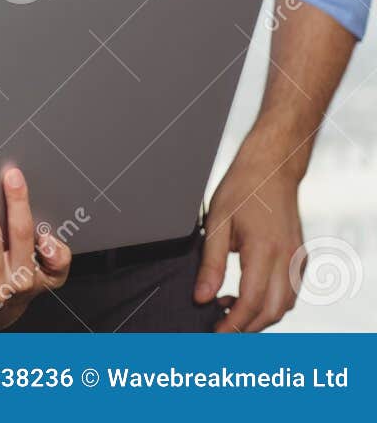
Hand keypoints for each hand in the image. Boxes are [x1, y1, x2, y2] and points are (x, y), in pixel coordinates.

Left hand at [195, 141, 303, 331]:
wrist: (272, 168)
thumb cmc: (242, 189)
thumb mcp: (216, 223)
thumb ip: (210, 263)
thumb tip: (201, 296)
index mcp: (264, 250)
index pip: (252, 301)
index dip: (233, 323)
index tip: (216, 333)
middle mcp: (287, 259)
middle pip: (273, 311)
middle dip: (246, 327)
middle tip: (219, 328)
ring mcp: (297, 259)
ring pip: (285, 305)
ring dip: (259, 316)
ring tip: (227, 308)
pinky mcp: (299, 257)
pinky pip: (290, 291)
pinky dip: (271, 302)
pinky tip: (247, 294)